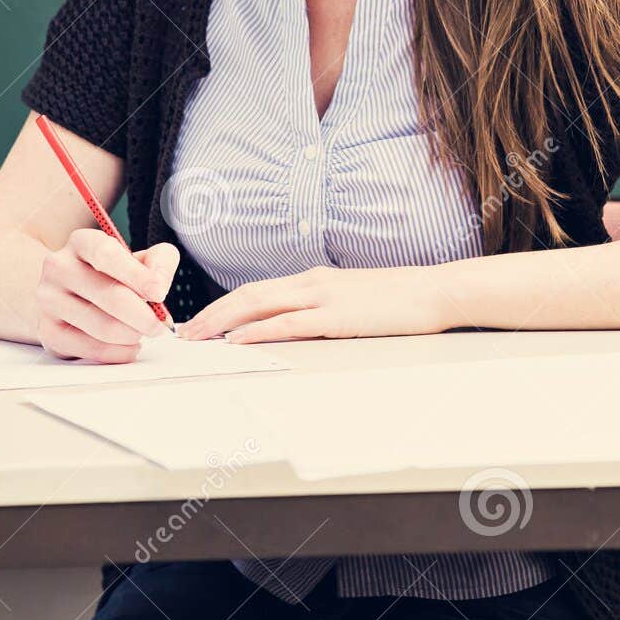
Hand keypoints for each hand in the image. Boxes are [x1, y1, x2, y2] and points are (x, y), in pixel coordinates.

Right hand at [35, 231, 178, 362]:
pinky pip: (91, 349)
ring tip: (142, 332)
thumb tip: (159, 287)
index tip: (159, 293)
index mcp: (81, 242)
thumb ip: (159, 262)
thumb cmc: (110, 274)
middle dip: (143, 315)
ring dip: (132, 335)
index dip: (137, 275)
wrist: (69, 293)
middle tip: (160, 325)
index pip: (107, 255)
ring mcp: (49, 300)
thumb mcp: (137, 258)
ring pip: (101, 326)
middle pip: (108, 296)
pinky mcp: (48, 331)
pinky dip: (118, 353)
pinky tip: (129, 346)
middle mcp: (59, 267)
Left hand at [174, 263, 455, 344]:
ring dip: (223, 321)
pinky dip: (258, 330)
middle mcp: (312, 283)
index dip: (225, 305)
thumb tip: (304, 325)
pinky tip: (237, 339)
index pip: (258, 290)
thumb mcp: (356, 298)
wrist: (435, 291)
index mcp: (315, 280)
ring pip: (259, 304)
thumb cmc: (401, 300)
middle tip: (184, 333)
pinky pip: (287, 323)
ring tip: (197, 337)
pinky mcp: (336, 316)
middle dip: (212, 314)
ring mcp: (323, 297)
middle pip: (248, 294)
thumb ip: (327, 308)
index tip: (202, 322)